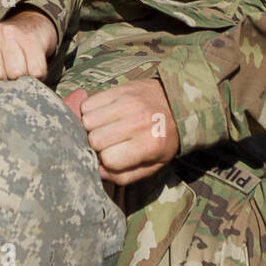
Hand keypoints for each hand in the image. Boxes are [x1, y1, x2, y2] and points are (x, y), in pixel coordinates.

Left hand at [0, 10, 57, 90]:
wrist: (26, 29)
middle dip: (0, 86)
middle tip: (5, 83)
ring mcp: (11, 34)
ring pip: (16, 74)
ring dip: (19, 83)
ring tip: (18, 78)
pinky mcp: (32, 40)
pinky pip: (35, 72)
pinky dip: (36, 79)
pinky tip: (30, 73)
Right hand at [64, 79, 178, 186]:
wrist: (178, 105)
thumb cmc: (162, 139)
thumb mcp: (153, 165)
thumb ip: (125, 176)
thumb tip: (98, 171)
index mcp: (149, 145)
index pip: (108, 159)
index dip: (107, 161)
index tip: (113, 157)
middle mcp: (138, 122)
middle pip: (95, 139)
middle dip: (97, 145)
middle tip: (109, 142)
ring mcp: (128, 102)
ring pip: (88, 121)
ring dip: (92, 128)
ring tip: (106, 128)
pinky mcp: (120, 89)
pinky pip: (88, 104)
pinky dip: (90, 112)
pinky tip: (103, 116)